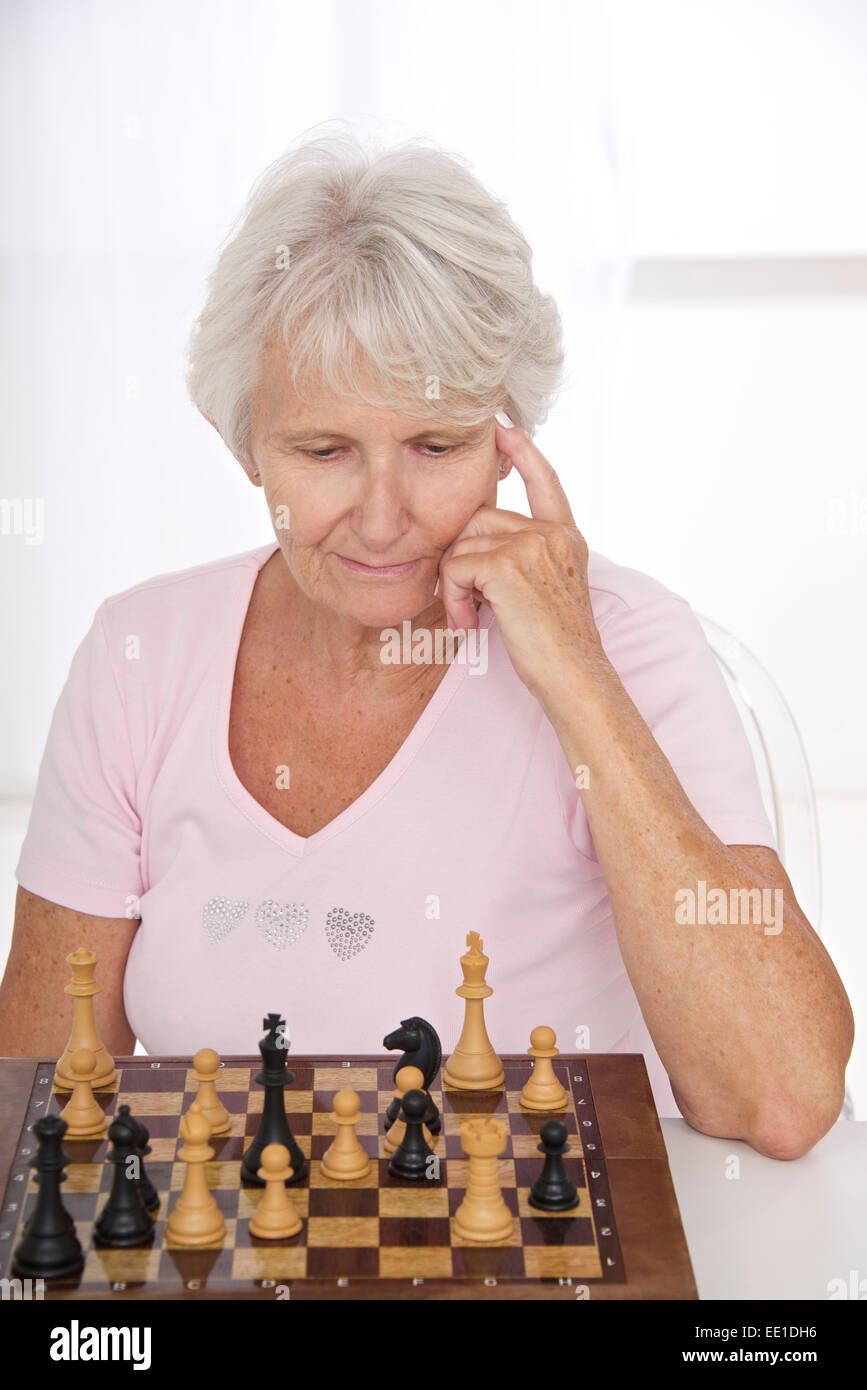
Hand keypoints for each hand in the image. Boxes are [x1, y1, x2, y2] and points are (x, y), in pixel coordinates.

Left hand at [437, 421, 608, 700]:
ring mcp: (533, 546)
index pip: (545, 480)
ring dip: (454, 585)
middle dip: (461, 558)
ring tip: (469, 618)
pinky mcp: (509, 565)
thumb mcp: (546, 593)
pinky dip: (453, 598)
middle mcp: (553, 534)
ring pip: (462, 543)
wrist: (574, 679)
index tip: (503, 426)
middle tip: (466, 603)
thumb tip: (473, 550)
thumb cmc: (556, 650)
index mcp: (567, 538)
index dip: (524, 451)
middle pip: (479, 517)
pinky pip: (456, 567)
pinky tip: (467, 623)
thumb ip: (523, 562)